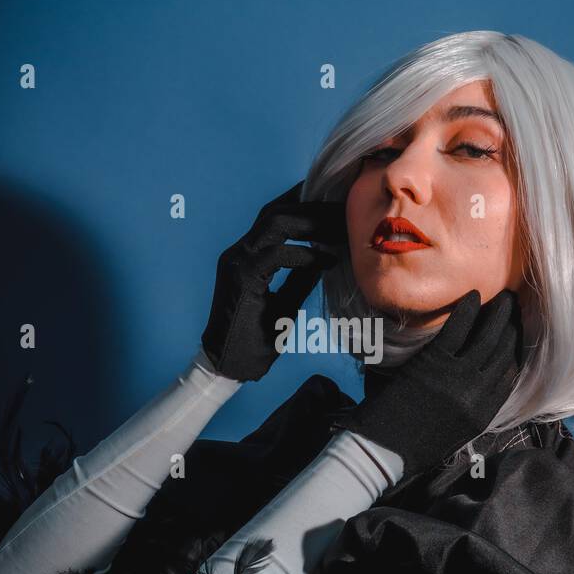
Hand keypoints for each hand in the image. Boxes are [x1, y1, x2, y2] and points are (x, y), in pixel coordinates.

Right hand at [201, 180, 345, 380]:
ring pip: (274, 223)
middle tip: (345, 207)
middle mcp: (238, 252)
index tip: (337, 207)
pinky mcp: (240, 278)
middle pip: (276, 211)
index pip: (275, 216)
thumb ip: (300, 278)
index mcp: (246, 255)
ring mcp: (236, 262)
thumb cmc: (254, 340)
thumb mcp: (285, 303)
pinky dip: (304, 253)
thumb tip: (323, 257)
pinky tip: (328, 258)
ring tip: (341, 225)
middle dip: (313, 206)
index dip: (306, 206)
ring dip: (311, 221)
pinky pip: (275, 254)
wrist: (228, 367)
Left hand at [343, 288, 524, 476]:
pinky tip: (471, 295)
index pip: (510, 374)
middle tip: (513, 305)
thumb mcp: (453, 433)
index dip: (516, 348)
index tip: (516, 330)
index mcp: (484, 414)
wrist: (381, 453)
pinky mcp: (434, 365)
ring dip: (498, 313)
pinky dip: (467, 310)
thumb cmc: (410, 445)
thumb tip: (477, 381)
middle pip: (505, 352)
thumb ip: (470, 407)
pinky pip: (458, 330)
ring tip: (503, 296)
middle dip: (512, 325)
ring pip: (488, 338)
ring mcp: (458, 379)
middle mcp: (478, 395)